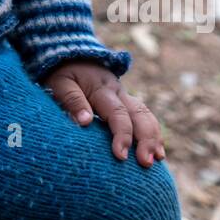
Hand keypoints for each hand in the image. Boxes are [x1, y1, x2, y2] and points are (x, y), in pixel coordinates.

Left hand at [40, 58, 165, 167]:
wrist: (71, 56)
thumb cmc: (63, 74)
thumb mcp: (61, 83)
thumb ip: (72, 100)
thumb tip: (86, 122)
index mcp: (102, 89)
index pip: (117, 113)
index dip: (122, 135)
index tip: (121, 156)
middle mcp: (118, 92)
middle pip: (139, 114)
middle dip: (146, 139)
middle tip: (146, 163)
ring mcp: (125, 97)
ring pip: (146, 114)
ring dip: (154, 136)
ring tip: (158, 159)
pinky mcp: (126, 102)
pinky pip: (145, 116)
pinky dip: (154, 133)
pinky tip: (158, 152)